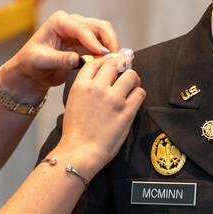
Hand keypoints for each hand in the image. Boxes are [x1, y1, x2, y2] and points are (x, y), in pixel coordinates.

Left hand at [3, 10, 122, 98]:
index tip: (102, 54)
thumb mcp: (41, 61)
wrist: (32, 72)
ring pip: (105, 34)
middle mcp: (73, 23)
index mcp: (59, 21)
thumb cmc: (31, 62)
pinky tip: (113, 63)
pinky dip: (109, 53)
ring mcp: (82, 33)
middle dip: (109, 40)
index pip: (82, 28)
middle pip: (99, 26)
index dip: (94, 41)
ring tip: (116, 61)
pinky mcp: (87, 44)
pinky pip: (103, 46)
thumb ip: (59, 59)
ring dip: (112, 46)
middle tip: (115, 57)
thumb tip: (76, 59)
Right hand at [51, 53, 144, 172]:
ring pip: (131, 76)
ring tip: (132, 86)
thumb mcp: (73, 103)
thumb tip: (99, 81)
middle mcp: (98, 88)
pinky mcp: (127, 111)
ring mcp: (113, 98)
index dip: (106, 61)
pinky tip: (135, 99)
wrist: (80, 152)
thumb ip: (85, 89)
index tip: (112, 64)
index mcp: (81, 85)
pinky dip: (139, 94)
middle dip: (121, 67)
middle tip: (125, 72)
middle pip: (114, 65)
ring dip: (133, 79)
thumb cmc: (76, 133)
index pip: (96, 62)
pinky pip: (140, 93)